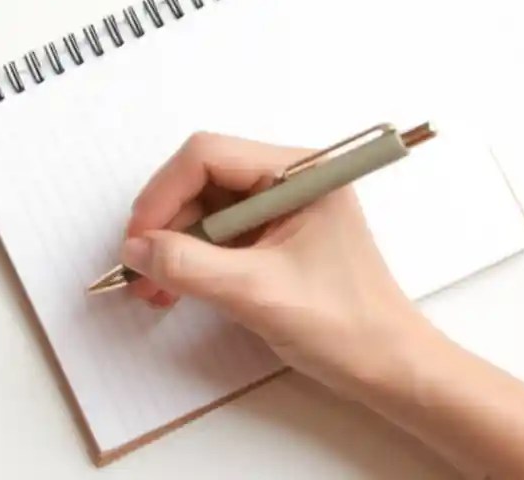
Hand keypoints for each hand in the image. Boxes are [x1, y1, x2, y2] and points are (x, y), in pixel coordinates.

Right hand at [121, 132, 425, 393]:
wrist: (390, 368)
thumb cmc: (344, 325)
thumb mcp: (256, 292)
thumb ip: (189, 266)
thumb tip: (134, 248)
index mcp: (299, 172)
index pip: (208, 155)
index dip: (164, 193)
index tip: (138, 239)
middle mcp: (290, 179)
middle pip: (202, 180)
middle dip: (165, 224)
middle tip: (139, 270)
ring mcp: (283, 208)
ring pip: (206, 208)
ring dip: (174, 246)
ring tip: (151, 288)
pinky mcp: (276, 237)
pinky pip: (221, 234)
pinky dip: (192, 259)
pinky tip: (175, 288)